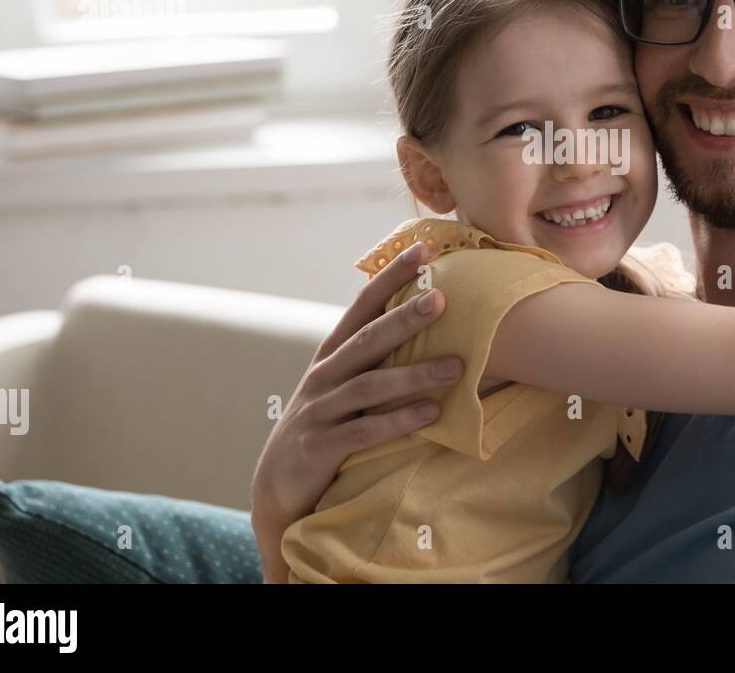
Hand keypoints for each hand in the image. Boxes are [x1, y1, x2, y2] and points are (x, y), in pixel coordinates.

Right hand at [250, 241, 462, 581]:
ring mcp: (319, 411)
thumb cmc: (326, 426)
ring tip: (455, 367)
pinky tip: (430, 414)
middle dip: (404, 318)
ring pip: (369, 386)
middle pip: (367, 340)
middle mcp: (325, 376)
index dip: (391, 277)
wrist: (279, 485)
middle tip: (441, 299)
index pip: (363, 306)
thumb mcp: (345, 384)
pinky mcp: (320, 447)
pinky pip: (364, 432)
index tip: (423, 250)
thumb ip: (375, 357)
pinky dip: (398, 422)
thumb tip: (424, 320)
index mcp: (333, 354)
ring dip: (413, 375)